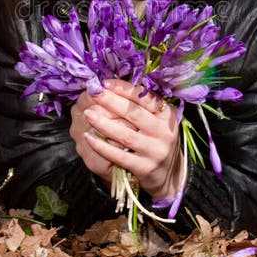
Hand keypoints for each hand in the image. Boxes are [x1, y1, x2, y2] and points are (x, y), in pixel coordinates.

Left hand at [69, 78, 182, 202]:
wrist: (168, 174)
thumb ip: (142, 104)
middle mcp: (164, 132)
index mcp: (167, 115)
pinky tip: (89, 138)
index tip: (105, 83)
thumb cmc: (156, 139)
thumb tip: (111, 85)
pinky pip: (120, 156)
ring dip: (104, 123)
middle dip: (111, 101)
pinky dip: (103, 147)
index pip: (145, 97)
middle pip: (134, 114)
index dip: (124, 89)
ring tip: (88, 114)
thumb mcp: (158, 119)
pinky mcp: (145, 168)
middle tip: (93, 92)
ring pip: (126, 135)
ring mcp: (155, 151)